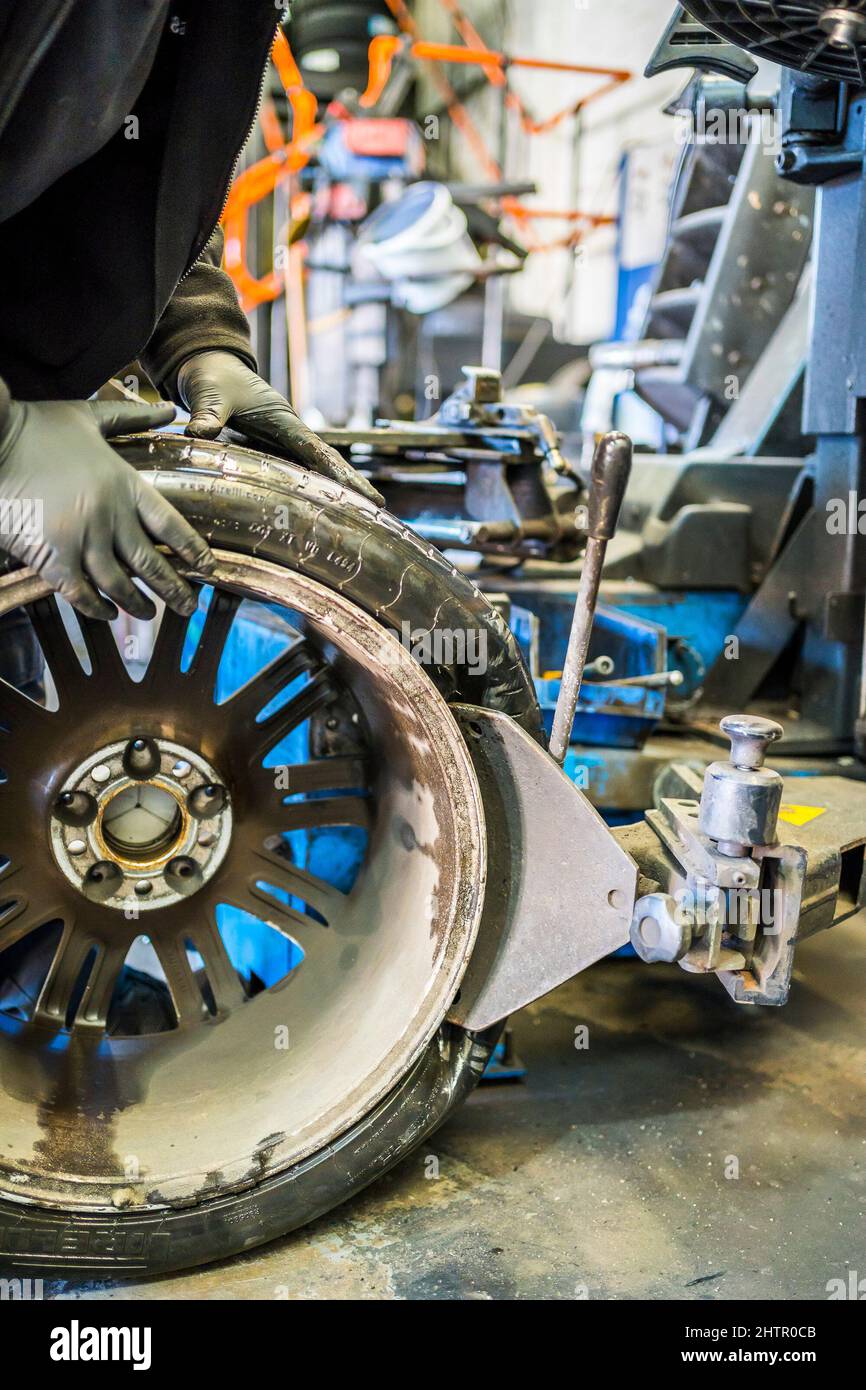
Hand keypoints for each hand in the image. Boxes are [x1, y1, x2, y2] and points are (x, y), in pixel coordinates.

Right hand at [0, 399, 213, 619]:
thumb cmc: (35, 427)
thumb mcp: (88, 417)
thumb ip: (132, 418)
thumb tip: (170, 410)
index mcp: (125, 485)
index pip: (172, 526)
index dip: (194, 551)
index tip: (207, 569)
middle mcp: (110, 516)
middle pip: (152, 563)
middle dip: (175, 590)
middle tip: (188, 607)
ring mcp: (82, 540)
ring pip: (120, 585)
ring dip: (137, 605)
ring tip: (148, 614)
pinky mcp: (52, 557)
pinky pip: (81, 594)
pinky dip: (97, 609)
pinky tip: (107, 614)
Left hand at [178, 351, 383, 505]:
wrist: (204, 366)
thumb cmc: (212, 375)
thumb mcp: (209, 393)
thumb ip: (207, 415)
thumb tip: (198, 434)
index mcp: (282, 420)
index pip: (316, 450)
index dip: (340, 473)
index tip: (364, 492)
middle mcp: (286, 436)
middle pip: (324, 465)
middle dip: (351, 485)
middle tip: (379, 509)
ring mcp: (277, 446)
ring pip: (310, 474)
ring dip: (332, 494)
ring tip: (357, 520)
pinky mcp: (264, 455)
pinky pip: (287, 479)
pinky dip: (303, 497)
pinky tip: (314, 518)